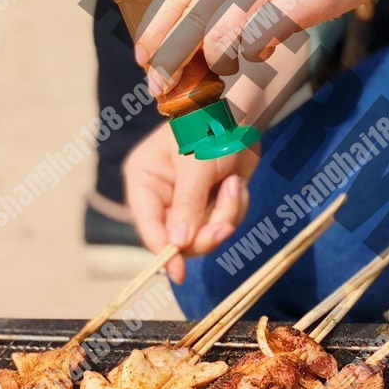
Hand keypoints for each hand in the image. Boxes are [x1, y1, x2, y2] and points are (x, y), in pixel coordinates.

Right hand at [122, 125, 258, 283]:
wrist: (243, 115)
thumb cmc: (211, 128)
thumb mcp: (196, 165)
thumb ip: (187, 204)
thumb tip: (178, 244)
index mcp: (145, 180)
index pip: (148, 224)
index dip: (163, 251)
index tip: (177, 272)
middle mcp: (163, 196)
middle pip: (179, 238)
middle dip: (206, 233)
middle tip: (225, 227)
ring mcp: (188, 203)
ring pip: (206, 234)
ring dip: (226, 215)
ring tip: (232, 185)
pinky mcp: (211, 204)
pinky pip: (225, 223)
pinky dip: (235, 207)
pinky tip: (236, 184)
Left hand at [132, 0, 388, 96]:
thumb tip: (184, 28)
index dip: (155, 31)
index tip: (143, 59)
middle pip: (187, 20)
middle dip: (170, 61)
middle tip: (161, 88)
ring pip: (217, 38)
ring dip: (211, 67)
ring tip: (215, 77)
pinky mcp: (296, 0)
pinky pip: (255, 44)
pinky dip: (248, 59)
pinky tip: (259, 55)